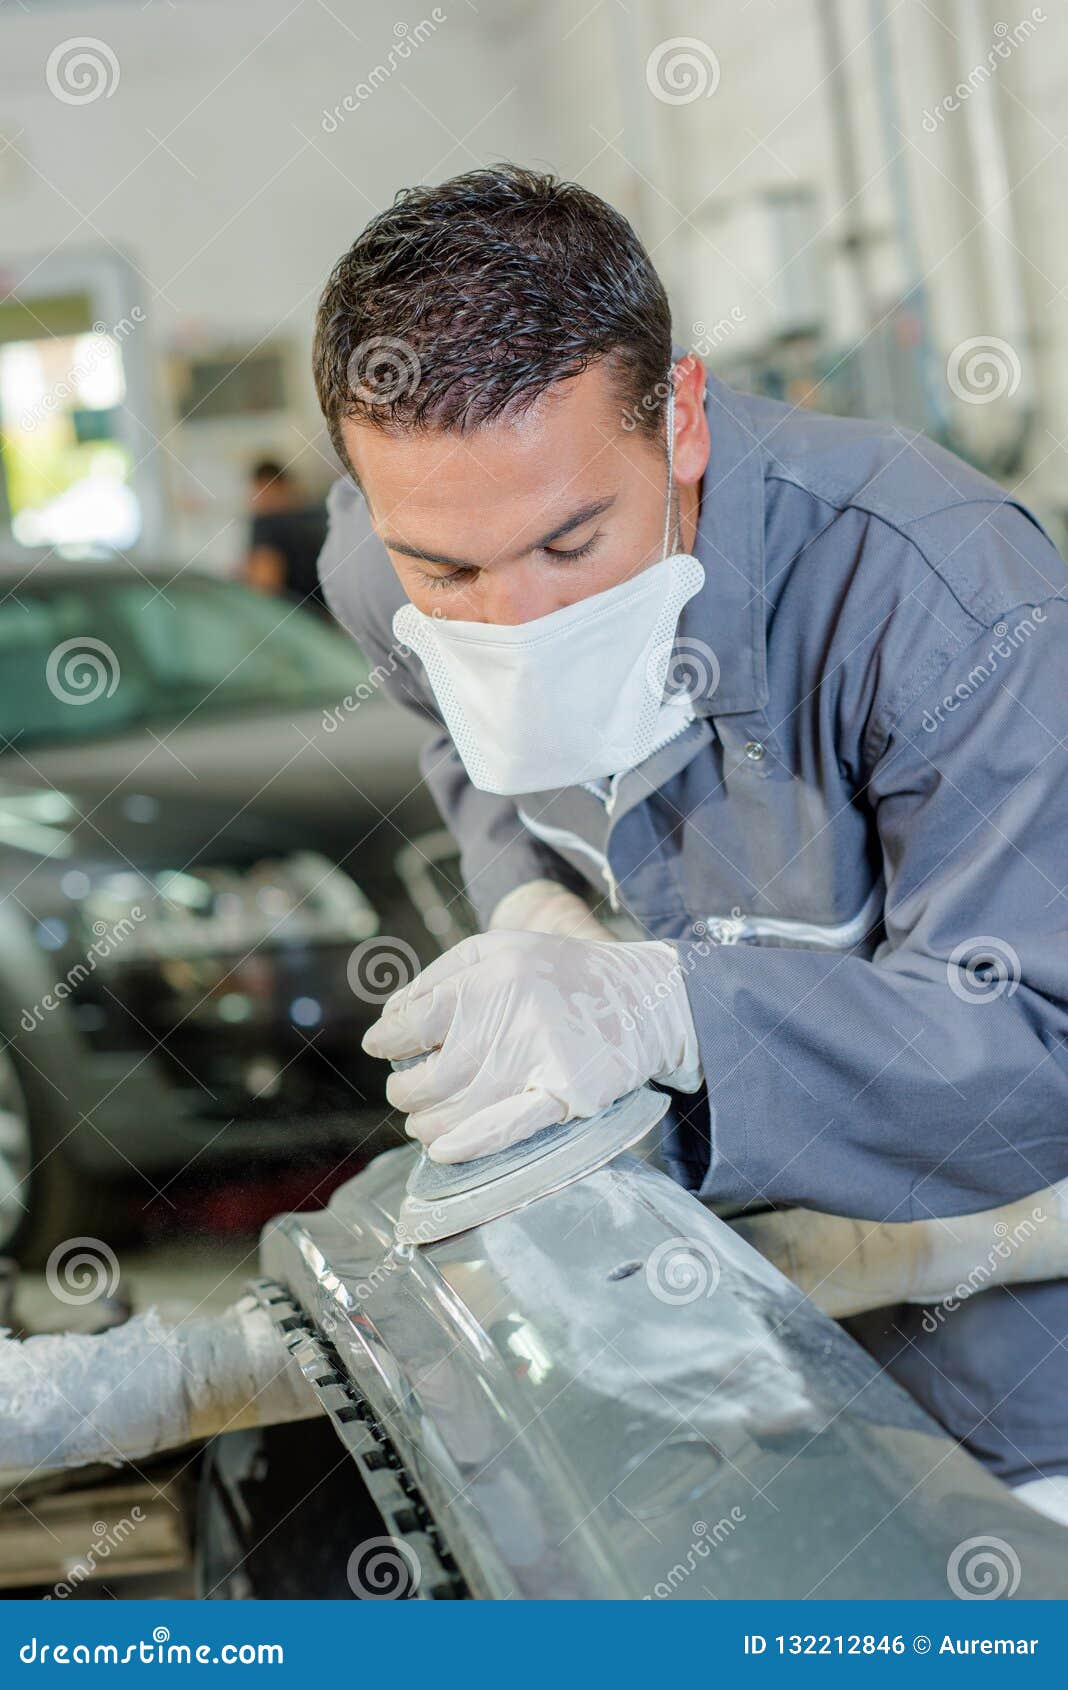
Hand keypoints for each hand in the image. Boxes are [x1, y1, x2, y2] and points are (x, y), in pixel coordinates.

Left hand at [362, 930, 700, 1162]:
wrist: (644, 997)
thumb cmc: (561, 972)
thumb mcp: (500, 948)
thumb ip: (441, 976)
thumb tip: (391, 1019)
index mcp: (490, 975)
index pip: (413, 1021)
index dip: (387, 1040)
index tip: (381, 1048)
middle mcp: (511, 1015)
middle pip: (431, 1075)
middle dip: (405, 1090)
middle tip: (405, 1092)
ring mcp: (538, 1058)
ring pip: (458, 1110)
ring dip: (427, 1124)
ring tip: (423, 1122)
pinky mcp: (565, 1094)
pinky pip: (508, 1128)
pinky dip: (471, 1144)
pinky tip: (445, 1151)